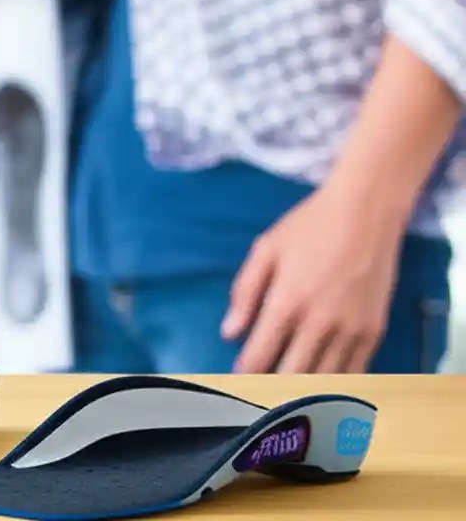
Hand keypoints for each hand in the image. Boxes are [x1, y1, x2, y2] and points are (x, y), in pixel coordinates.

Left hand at [221, 181, 404, 372]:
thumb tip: (229, 333)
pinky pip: (353, 371)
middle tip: (256, 391)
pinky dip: (334, 381)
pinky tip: (319, 382)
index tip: (236, 379)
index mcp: (287, 303)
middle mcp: (320, 323)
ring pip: (322, 380)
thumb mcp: (266, 250)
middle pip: (289, 376)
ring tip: (284, 392)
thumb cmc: (310, 227)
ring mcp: (350, 330)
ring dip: (302, 389)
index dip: (244, 374)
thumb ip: (245, 293)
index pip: (259, 357)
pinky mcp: (373, 331)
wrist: (366, 212)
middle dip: (270, 387)